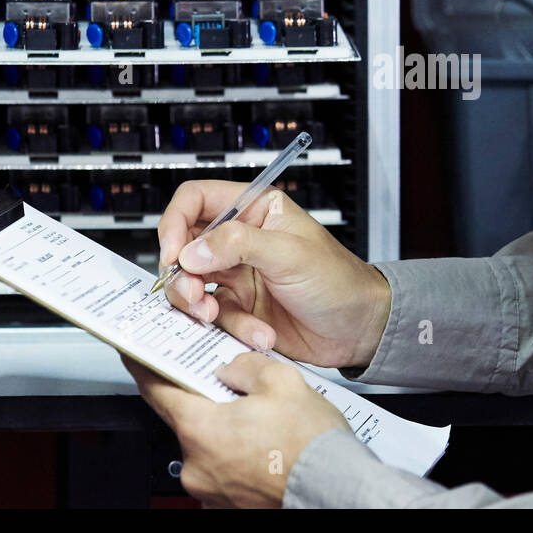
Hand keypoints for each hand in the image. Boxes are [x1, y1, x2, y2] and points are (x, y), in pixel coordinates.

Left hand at [122, 352, 348, 507]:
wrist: (337, 489)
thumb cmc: (311, 444)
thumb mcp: (281, 380)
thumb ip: (245, 366)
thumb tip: (231, 369)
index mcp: (200, 429)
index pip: (156, 390)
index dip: (144, 367)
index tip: (133, 354)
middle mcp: (196, 465)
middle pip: (186, 418)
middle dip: (204, 397)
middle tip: (230, 383)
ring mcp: (211, 489)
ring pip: (207, 443)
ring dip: (224, 426)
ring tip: (261, 416)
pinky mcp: (228, 503)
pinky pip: (223, 466)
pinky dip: (237, 451)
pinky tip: (266, 442)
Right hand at [156, 180, 390, 369]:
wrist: (359, 328)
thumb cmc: (339, 280)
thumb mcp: (290, 254)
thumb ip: (239, 245)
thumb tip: (192, 250)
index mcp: (254, 209)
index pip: (196, 200)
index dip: (175, 223)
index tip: (173, 254)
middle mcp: (240, 239)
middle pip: (184, 246)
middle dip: (182, 274)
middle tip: (193, 295)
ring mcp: (237, 274)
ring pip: (190, 285)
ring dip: (198, 305)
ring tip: (215, 318)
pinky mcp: (239, 308)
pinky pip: (214, 316)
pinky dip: (231, 328)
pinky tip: (259, 333)